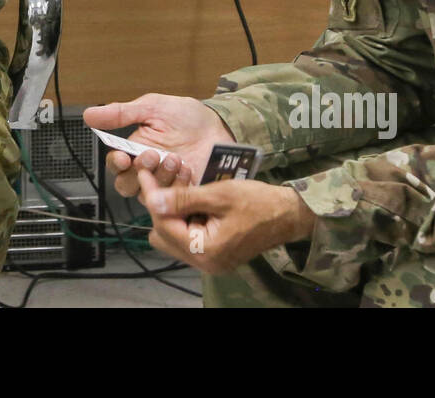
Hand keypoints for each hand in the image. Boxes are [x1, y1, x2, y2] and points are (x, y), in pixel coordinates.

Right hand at [82, 93, 233, 197]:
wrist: (220, 126)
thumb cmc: (186, 116)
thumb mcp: (153, 108)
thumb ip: (122, 114)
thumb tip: (89, 114)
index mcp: (135, 151)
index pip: (115, 166)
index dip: (116, 164)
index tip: (124, 157)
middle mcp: (147, 172)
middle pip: (127, 186)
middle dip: (139, 171)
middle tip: (153, 154)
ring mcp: (166, 185)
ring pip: (149, 194)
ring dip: (160, 177)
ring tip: (175, 158)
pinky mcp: (184, 196)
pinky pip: (172, 201)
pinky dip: (177, 185)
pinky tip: (187, 169)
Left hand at [137, 169, 316, 274]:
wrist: (289, 214)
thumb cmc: (258, 201)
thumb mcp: (219, 194)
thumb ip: (183, 199)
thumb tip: (151, 201)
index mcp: (205, 250)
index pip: (164, 225)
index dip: (152, 196)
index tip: (145, 172)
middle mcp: (205, 262)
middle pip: (163, 236)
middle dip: (161, 208)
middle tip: (165, 180)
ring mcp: (210, 261)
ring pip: (174, 237)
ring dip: (172, 212)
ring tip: (181, 187)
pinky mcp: (215, 254)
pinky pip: (188, 237)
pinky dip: (185, 218)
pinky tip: (192, 198)